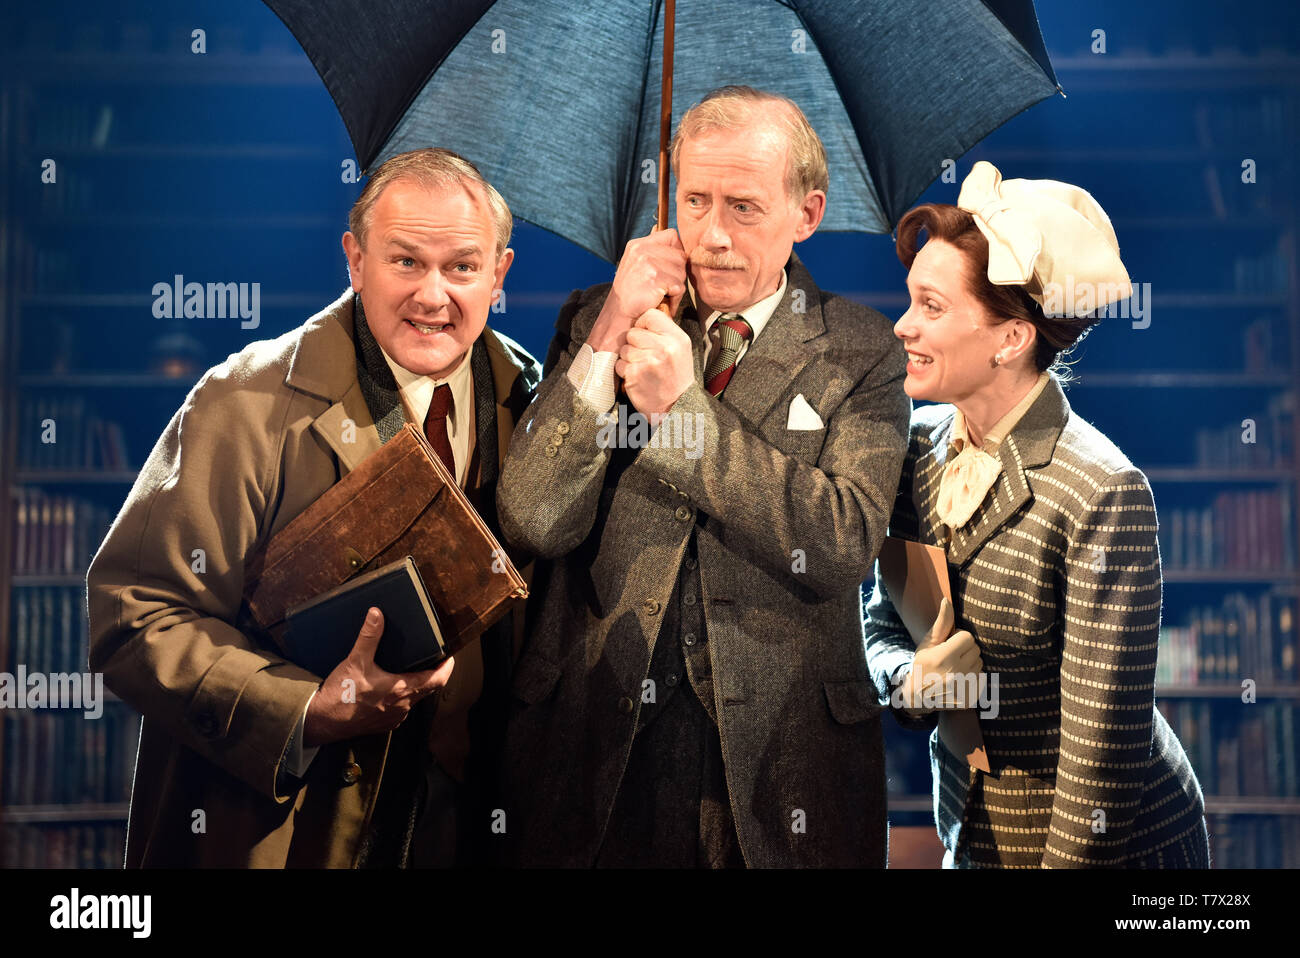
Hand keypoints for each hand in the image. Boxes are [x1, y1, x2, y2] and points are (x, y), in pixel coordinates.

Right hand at [303, 607, 453, 746]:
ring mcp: (394, 718)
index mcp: (401, 690)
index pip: (438, 680)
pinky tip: (393, 689)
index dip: (447, 668)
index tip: (449, 657)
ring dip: (417, 686)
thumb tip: (377, 615)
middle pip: (429, 689)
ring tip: (414, 671)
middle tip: (434, 661)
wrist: (322, 722)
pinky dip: (403, 698)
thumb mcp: (356, 661)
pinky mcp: (384, 724)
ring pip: (415, 700)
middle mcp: (402, 706)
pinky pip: (401, 710)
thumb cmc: (340, 695)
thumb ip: (369, 637)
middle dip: (433, 674)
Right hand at [586, 228, 686, 353]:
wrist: (619, 316)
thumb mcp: (637, 266)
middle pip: (680, 255)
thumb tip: (677, 245)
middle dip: (677, 273)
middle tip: (662, 286)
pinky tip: (660, 301)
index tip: (669, 267)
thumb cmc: (631, 295)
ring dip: (676, 287)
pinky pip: (679, 287)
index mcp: (638, 244)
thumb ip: (654, 254)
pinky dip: (674, 298)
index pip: (671, 236)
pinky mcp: (655, 279)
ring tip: (660, 294)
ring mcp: (648, 263)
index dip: (676, 251)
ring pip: (682, 272)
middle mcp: (642, 250)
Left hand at [615, 309, 694, 415]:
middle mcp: (664, 348)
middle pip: (633, 332)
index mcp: (677, 338)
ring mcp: (648, 361)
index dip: (643, 324)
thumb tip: (644, 317)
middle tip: (645, 356)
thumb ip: (665, 332)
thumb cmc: (676, 376)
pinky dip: (625, 370)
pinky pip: (620, 363)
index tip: (645, 335)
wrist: (675, 405)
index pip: (650, 315)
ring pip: (625, 348)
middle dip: (635, 344)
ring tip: (643, 368)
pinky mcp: (635, 374)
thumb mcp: (681, 349)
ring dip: (629, 358)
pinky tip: (638, 377)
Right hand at [895, 597, 982, 713]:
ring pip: (979, 663)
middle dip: (964, 649)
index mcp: (943, 657)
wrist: (918, 698)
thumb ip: (941, 623)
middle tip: (950, 657)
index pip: (967, 637)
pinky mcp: (971, 698)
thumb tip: (947, 600)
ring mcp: (964, 687)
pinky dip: (972, 676)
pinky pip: (981, 677)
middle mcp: (956, 673)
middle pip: (975, 649)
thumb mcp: (928, 643)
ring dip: (969, 662)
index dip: (957, 638)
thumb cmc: (922, 665)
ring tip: (953, 668)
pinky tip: (958, 680)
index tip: (947, 645)